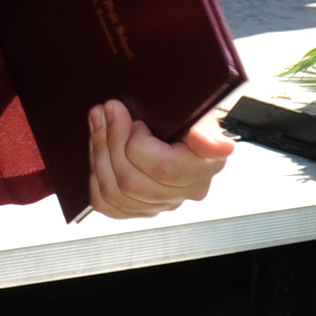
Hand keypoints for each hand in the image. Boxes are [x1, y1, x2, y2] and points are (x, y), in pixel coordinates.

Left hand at [88, 100, 231, 218]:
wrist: (178, 115)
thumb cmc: (185, 110)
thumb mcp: (198, 109)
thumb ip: (204, 129)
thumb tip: (219, 147)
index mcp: (204, 166)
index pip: (165, 169)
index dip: (138, 145)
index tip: (136, 120)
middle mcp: (185, 190)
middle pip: (133, 181)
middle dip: (112, 139)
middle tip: (108, 110)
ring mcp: (162, 201)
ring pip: (117, 192)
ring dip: (100, 151)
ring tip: (99, 120)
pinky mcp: (140, 206)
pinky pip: (108, 204)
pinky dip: (96, 175)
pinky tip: (100, 150)